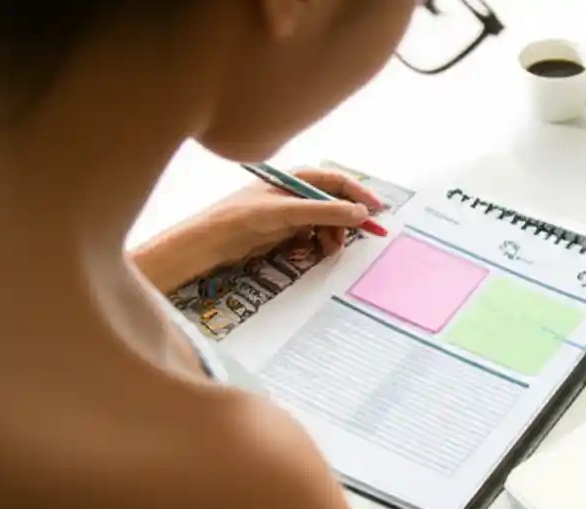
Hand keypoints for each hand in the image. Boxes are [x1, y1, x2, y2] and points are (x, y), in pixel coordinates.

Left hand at [132, 168, 383, 290]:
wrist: (207, 244)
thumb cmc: (242, 219)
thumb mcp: (288, 213)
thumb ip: (326, 211)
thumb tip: (362, 213)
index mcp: (295, 178)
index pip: (337, 181)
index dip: (359, 194)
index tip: (377, 212)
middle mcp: (294, 192)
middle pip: (334, 203)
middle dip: (346, 221)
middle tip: (357, 239)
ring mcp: (289, 212)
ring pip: (325, 223)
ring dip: (332, 236)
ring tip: (328, 251)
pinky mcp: (283, 231)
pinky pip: (312, 236)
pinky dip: (318, 245)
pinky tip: (313, 253)